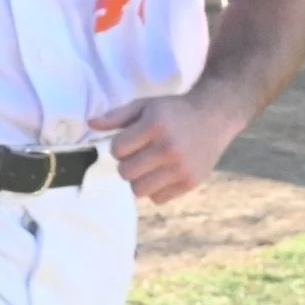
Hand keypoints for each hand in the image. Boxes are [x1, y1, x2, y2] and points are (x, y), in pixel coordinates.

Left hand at [90, 91, 244, 203]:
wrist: (214, 116)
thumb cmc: (173, 111)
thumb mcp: (145, 105)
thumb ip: (116, 116)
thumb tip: (90, 124)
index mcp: (155, 127)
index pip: (117, 150)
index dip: (119, 145)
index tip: (131, 140)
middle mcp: (169, 149)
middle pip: (125, 173)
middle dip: (127, 163)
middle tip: (140, 154)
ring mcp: (181, 168)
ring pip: (139, 190)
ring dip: (139, 179)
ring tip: (149, 166)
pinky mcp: (191, 182)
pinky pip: (157, 199)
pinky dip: (155, 189)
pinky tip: (163, 173)